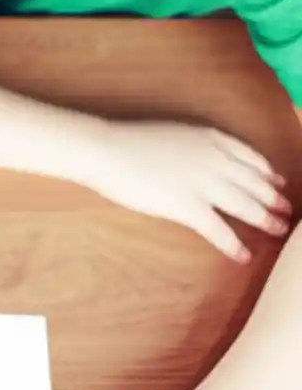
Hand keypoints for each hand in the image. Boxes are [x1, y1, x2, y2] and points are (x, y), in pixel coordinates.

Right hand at [84, 121, 290, 261]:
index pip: (251, 158)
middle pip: (254, 183)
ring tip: (279, 231)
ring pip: (244, 205)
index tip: (278, 182)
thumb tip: (200, 161)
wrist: (106, 150)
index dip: (267, 173)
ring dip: (265, 219)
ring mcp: (203, 184)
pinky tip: (243, 256)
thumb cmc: (129, 142)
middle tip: (287, 212)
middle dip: (273, 199)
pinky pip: (218, 229)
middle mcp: (215, 160)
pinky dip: (234, 244)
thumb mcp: (172, 134)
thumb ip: (194, 146)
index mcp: (211, 139)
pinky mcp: (187, 207)